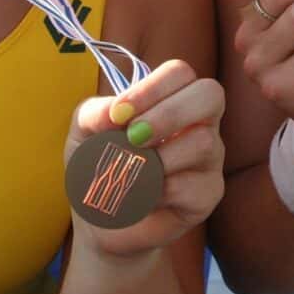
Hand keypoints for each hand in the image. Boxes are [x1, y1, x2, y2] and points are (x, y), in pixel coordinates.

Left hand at [64, 58, 224, 257]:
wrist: (99, 220)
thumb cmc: (97, 166)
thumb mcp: (83, 135)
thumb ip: (94, 114)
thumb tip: (115, 113)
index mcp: (171, 99)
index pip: (179, 74)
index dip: (153, 87)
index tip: (120, 113)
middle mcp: (198, 123)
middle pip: (210, 95)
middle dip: (170, 113)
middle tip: (135, 137)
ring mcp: (209, 158)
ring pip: (203, 142)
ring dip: (159, 159)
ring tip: (132, 174)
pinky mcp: (208, 193)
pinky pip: (192, 185)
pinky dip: (157, 192)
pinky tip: (142, 199)